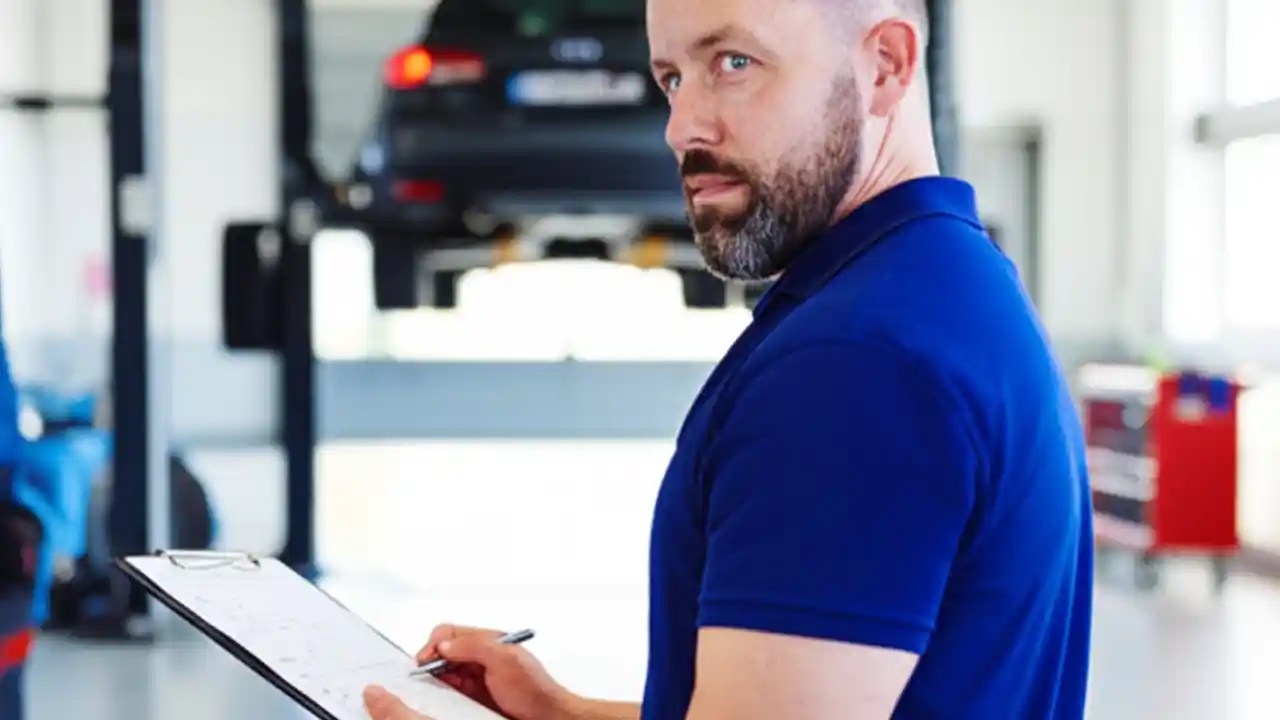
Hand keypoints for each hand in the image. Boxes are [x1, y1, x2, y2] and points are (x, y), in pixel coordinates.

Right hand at [367, 624, 576, 719]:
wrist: (545, 717)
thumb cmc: (534, 689)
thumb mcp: (505, 660)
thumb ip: (475, 646)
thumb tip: (446, 644)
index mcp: (488, 641)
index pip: (451, 633)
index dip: (435, 644)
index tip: (426, 660)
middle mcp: (480, 656)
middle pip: (444, 651)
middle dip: (431, 661)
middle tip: (422, 676)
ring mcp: (477, 677)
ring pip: (445, 671)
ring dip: (434, 678)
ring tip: (429, 687)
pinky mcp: (474, 696)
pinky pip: (450, 690)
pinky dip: (441, 692)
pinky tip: (440, 698)